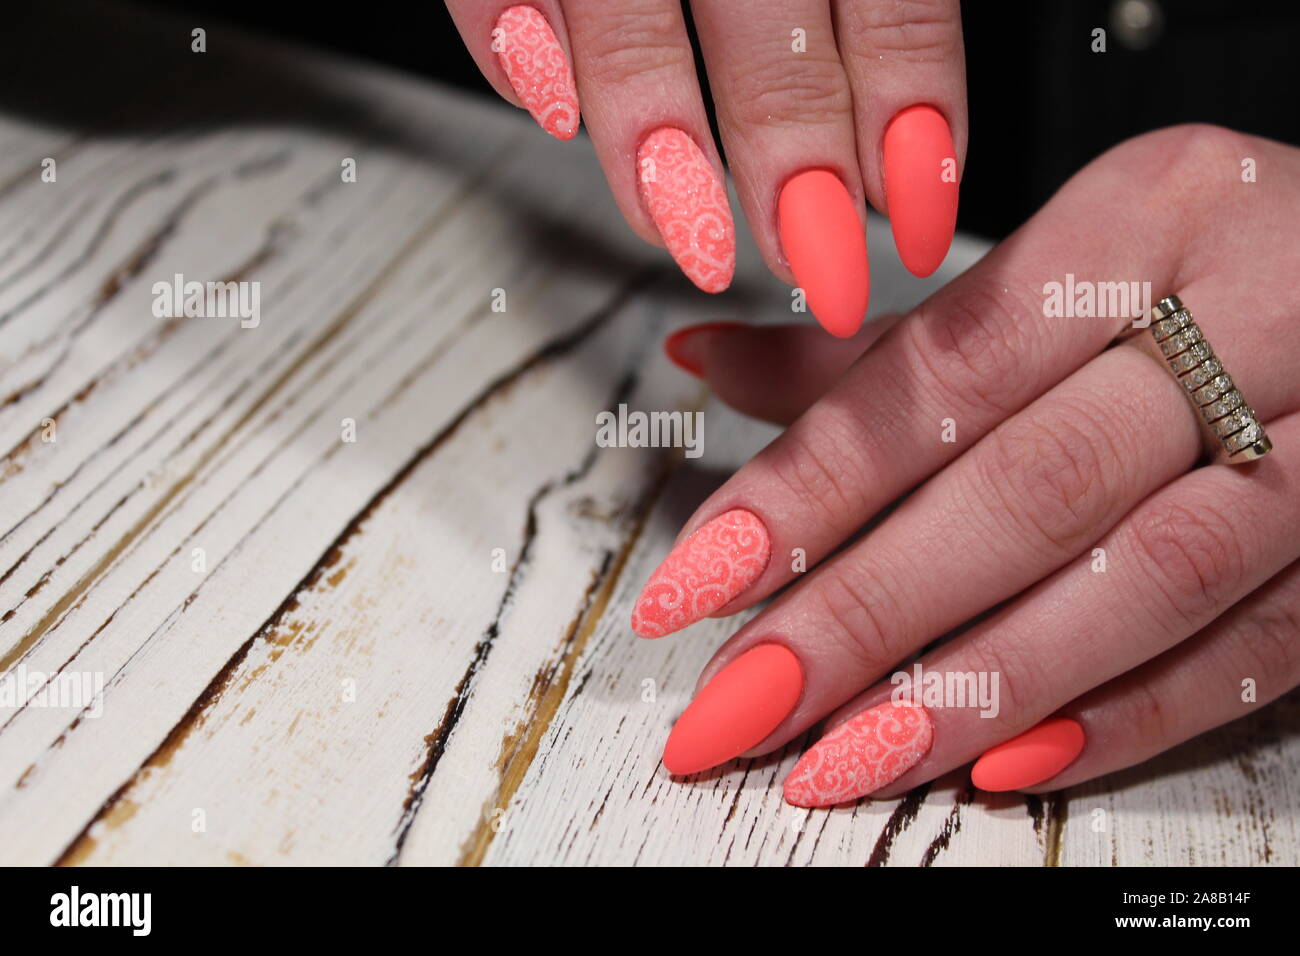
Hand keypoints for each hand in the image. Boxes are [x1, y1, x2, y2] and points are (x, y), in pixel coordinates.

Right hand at [444, 1, 965, 334]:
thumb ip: (861, 17)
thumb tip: (895, 163)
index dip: (911, 116)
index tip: (918, 218)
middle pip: (766, 17)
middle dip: (796, 157)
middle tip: (816, 260)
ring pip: (628, 15)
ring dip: (663, 141)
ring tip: (692, 237)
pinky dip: (515, 41)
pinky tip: (550, 110)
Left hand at [634, 124, 1299, 803]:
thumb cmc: (1210, 267)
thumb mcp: (1060, 263)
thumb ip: (886, 343)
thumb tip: (707, 365)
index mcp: (1147, 217)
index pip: (942, 369)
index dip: (809, 485)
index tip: (695, 581)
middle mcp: (1255, 312)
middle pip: (1028, 486)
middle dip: (865, 611)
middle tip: (739, 702)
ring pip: (1143, 579)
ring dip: (977, 687)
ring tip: (843, 758)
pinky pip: (1254, 648)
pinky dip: (1124, 713)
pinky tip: (1004, 763)